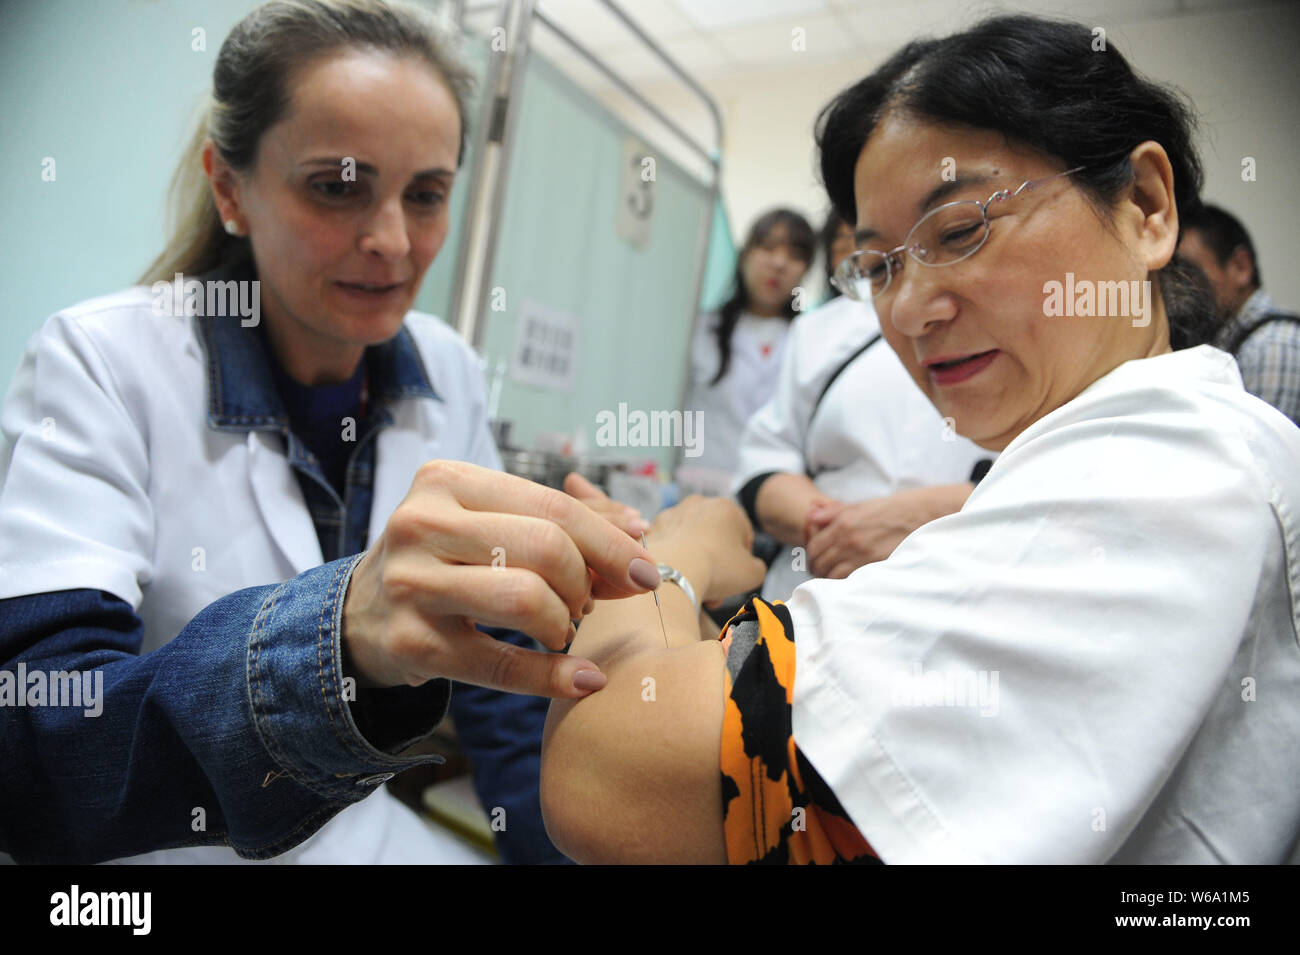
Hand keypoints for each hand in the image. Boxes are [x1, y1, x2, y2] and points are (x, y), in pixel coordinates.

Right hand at [342, 461, 661, 697]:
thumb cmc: (444, 560)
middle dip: (586, 583)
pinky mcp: (411, 644)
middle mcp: (422, 524)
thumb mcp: (489, 523)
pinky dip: (552, 677)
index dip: (611, 543)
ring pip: (525, 599)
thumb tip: (637, 529)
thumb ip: (563, 522)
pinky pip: (500, 665)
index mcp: (447, 481)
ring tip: (561, 629)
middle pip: (545, 548)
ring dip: (564, 624)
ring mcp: (411, 584)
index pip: (552, 507)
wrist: (361, 614)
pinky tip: (582, 679)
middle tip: (586, 604)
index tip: (645, 573)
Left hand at [647, 495, 765, 604]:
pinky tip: (679, 581)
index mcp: (727, 508)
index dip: (743, 561)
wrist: (671, 573)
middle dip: (717, 565)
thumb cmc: (717, 569)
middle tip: (717, 589)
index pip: (743, 535)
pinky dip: (677, 562)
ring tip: (698, 589)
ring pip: (692, 544)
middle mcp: (698, 503)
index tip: (736, 578)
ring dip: (698, 565)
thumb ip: (757, 567)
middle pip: (715, 539)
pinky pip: (672, 548)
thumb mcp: (753, 573)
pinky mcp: (653, 529)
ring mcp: (672, 514)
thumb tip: (749, 567)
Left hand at [805, 484, 972, 577]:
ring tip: (832, 577)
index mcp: (843, 523)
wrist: (923, 515)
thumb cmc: (894, 509)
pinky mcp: (874, 567)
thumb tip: (811, 516)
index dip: (810, 556)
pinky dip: (843, 584)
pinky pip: (848, 582)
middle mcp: (849, 540)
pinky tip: (847, 581)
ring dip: (827, 578)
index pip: (813, 546)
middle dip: (816, 568)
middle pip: (819, 563)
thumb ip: (833, 512)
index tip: (814, 560)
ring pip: (831, 576)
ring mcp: (861, 555)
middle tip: (821, 571)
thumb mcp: (861, 505)